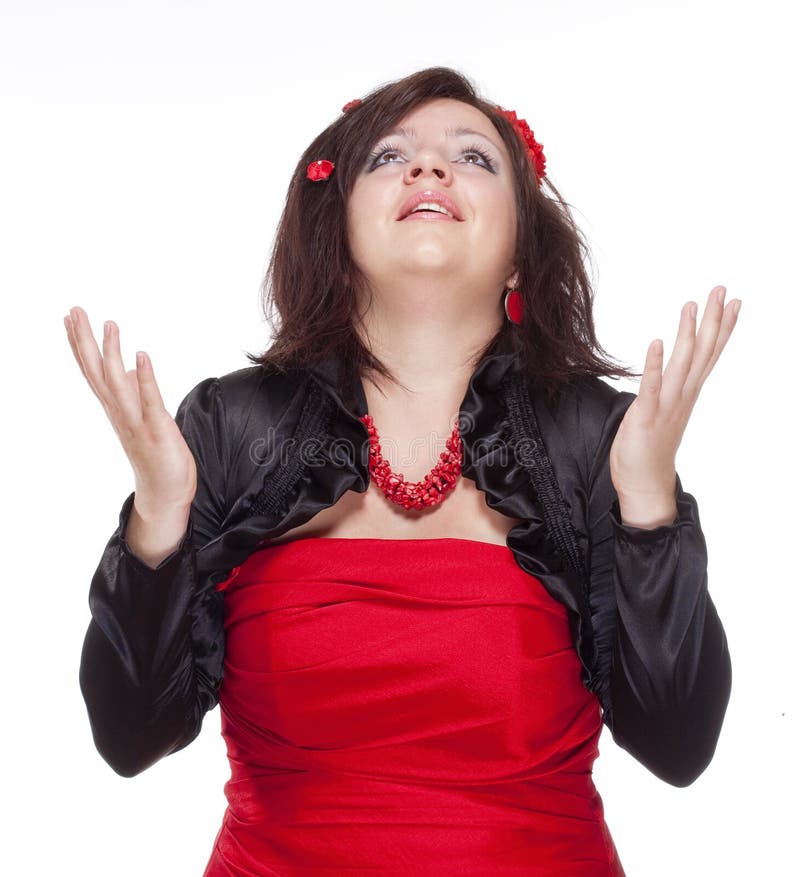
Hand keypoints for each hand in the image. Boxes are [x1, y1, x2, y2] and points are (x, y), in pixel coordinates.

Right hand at [64, 306, 197, 516]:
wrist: (165, 494)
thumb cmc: (156, 455)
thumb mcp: (142, 418)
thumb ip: (132, 393)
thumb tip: (127, 370)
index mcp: (116, 408)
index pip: (93, 371)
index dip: (80, 344)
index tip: (70, 317)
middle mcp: (120, 413)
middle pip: (96, 372)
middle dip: (84, 341)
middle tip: (74, 309)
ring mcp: (136, 422)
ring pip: (116, 383)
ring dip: (111, 353)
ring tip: (109, 324)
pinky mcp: (157, 430)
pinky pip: (149, 400)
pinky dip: (143, 378)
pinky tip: (140, 356)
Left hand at [609, 285, 740, 508]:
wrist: (645, 485)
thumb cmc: (649, 447)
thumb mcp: (664, 410)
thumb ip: (669, 388)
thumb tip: (669, 369)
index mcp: (687, 393)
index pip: (708, 355)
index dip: (722, 328)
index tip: (734, 301)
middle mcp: (682, 396)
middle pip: (702, 353)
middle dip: (711, 320)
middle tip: (720, 290)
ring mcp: (666, 405)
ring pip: (681, 364)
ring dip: (687, 334)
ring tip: (692, 305)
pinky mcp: (646, 415)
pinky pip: (652, 386)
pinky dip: (654, 365)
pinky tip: (657, 342)